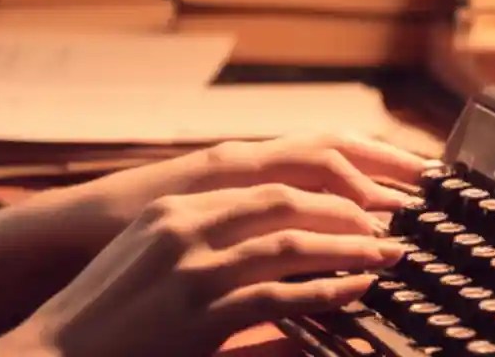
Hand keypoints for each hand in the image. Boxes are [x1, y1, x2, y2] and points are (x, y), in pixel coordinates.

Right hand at [2, 184, 405, 356]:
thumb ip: (211, 240)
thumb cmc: (106, 315)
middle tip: (387, 222)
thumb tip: (277, 245)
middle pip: (288, 201)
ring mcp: (192, 271)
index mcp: (179, 207)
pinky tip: (354, 292)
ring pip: (290, 244)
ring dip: (347, 248)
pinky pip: (279, 297)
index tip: (366, 194)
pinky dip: (325, 293)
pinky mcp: (200, 315)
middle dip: (346, 208)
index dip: (326, 185)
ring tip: (384, 254)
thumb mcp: (156, 259)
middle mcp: (187, 227)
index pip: (272, 179)